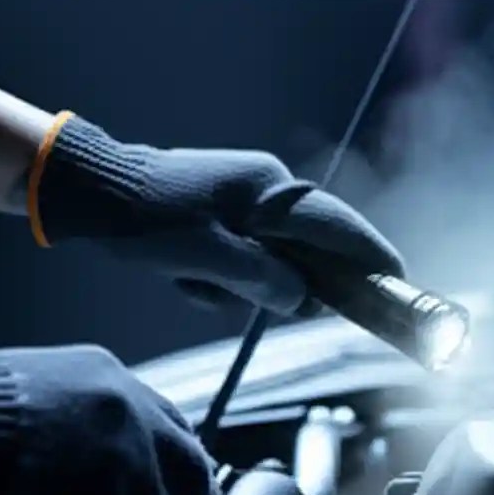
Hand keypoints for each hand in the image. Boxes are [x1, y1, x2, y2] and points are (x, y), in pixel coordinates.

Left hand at [32, 113, 404, 314]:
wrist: (90, 192)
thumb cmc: (145, 222)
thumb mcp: (205, 259)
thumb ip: (262, 281)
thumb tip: (304, 300)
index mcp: (270, 191)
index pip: (341, 227)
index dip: (376, 259)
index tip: (403, 286)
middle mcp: (267, 189)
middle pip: (311, 246)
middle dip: (293, 284)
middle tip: (272, 305)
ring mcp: (246, 200)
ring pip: (274, 261)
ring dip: (243, 286)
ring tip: (197, 283)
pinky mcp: (226, 215)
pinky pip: (246, 259)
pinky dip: (223, 279)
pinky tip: (187, 278)